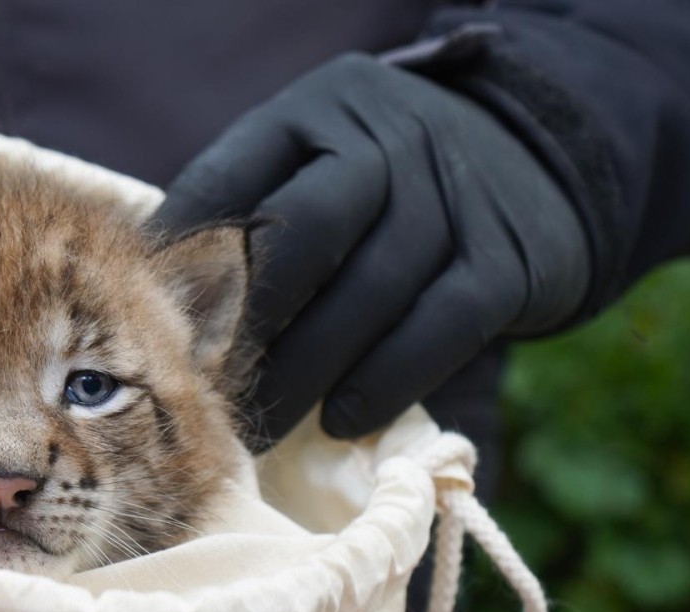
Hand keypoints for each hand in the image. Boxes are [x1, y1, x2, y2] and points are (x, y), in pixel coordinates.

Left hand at [155, 54, 590, 447]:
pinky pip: (435, 334)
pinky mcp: (506, 265)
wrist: (539, 168)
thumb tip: (161, 293)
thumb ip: (253, 208)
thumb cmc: (391, 189)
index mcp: (323, 114)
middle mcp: (390, 143)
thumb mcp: (321, 163)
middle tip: (208, 389)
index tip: (150, 319)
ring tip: (265, 421)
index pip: (234, 178)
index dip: (185, 254)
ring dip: (307, 370)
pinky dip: (382, 384)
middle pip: (305, 237)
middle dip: (250, 323)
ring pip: (367, 294)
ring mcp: (454, 201)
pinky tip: (341, 419)